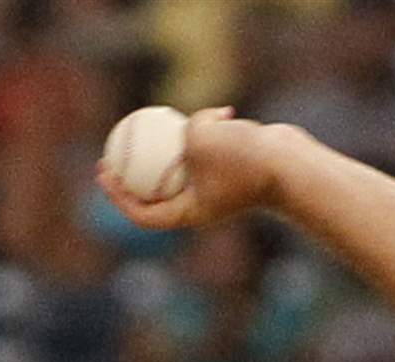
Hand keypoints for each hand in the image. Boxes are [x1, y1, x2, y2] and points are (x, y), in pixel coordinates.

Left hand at [97, 107, 284, 230]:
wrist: (290, 166)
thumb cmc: (244, 159)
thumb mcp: (200, 136)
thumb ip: (184, 129)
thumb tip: (187, 126)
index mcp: (191, 212)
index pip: (146, 215)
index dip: (119, 197)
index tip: (105, 172)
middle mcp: (205, 204)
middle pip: (160, 193)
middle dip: (136, 174)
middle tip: (114, 151)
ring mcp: (222, 188)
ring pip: (189, 167)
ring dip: (178, 145)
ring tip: (167, 121)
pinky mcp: (239, 172)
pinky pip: (215, 151)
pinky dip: (213, 132)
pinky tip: (223, 112)